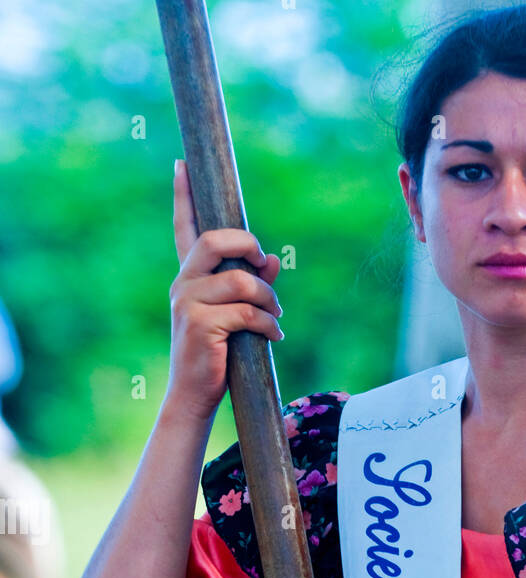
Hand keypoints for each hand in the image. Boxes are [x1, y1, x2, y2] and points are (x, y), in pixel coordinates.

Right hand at [166, 158, 283, 418]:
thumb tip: (274, 262)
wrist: (195, 396)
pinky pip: (247, 312)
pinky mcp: (200, 325)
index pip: (183, 228)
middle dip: (249, 246)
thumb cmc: (217, 356)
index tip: (181, 164)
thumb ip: (251, 287)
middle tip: (265, 265)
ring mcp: (188, 303)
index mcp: (189, 277)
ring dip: (268, 299)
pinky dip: (268, 324)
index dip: (182, 196)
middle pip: (216, 241)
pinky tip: (274, 337)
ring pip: (240, 281)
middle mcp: (183, 283)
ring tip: (276, 317)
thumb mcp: (235, 316)